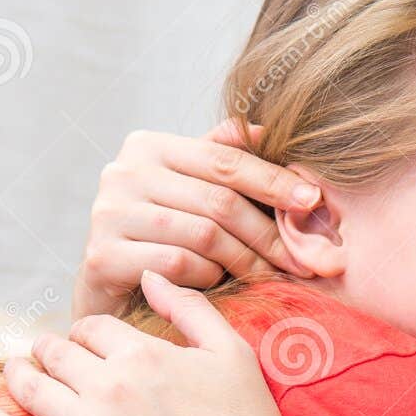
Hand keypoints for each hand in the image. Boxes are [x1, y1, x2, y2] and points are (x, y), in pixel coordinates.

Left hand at [0, 270, 303, 415]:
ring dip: (18, 376)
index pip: (91, 327)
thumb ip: (189, 308)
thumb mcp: (231, 351)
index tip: (86, 340)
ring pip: (32, 390)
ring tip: (14, 373)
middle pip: (55, 353)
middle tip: (43, 354)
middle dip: (48, 349)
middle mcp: (109, 386)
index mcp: (143, 353)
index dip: (85, 331)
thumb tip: (150, 277)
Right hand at [72, 122, 322, 319]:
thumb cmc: (162, 232)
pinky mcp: (103, 256)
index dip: (274, 181)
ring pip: (203, 236)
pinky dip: (208, 277)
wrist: (110, 285)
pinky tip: (217, 283)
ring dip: (245, 261)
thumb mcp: (191, 186)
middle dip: (269, 234)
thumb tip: (267, 130)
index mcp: (149, 145)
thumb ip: (221, 155)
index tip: (312, 202)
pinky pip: (179, 265)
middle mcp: (123, 172)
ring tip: (268, 275)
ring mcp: (109, 213)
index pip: (226, 160)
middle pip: (218, 201)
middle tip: (303, 260)